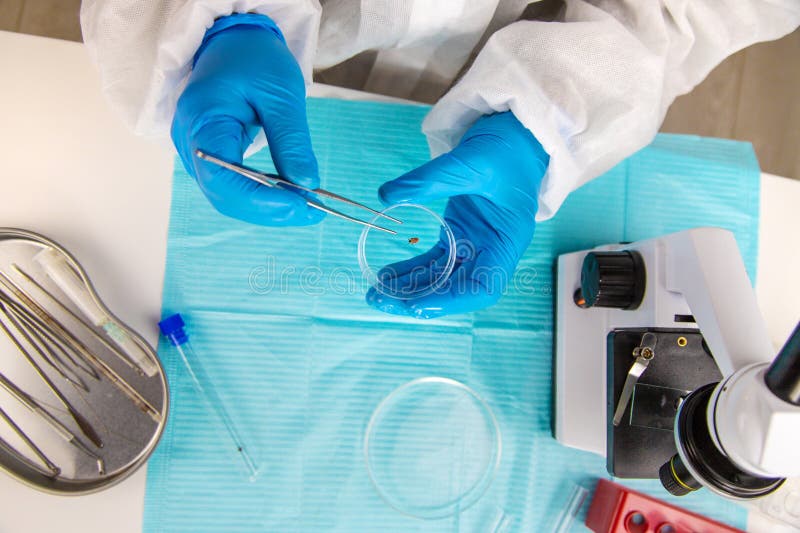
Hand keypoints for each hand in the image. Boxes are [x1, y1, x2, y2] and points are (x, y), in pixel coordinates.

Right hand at [171, 14, 323, 225]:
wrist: (235, 42)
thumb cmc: (255, 59)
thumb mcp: (281, 93)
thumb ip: (291, 141)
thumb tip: (306, 183)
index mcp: (202, 119)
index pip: (221, 177)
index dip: (259, 200)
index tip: (300, 205)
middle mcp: (189, 142)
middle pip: (224, 195)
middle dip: (269, 209)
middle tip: (313, 211)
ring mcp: (195, 152)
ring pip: (227, 197)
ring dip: (267, 208)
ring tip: (307, 206)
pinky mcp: (207, 157)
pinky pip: (231, 187)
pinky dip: (260, 197)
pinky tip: (288, 196)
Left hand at [366, 112, 548, 317]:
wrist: (516, 136)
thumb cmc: (505, 150)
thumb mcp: (468, 161)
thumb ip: (428, 179)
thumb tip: (388, 195)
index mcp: (506, 241)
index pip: (483, 286)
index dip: (450, 300)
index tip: (415, 303)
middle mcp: (492, 250)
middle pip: (457, 289)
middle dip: (419, 299)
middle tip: (380, 299)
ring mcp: (475, 245)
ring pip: (441, 279)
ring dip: (410, 288)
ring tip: (376, 292)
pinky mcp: (460, 235)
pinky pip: (434, 261)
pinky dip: (411, 270)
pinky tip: (387, 274)